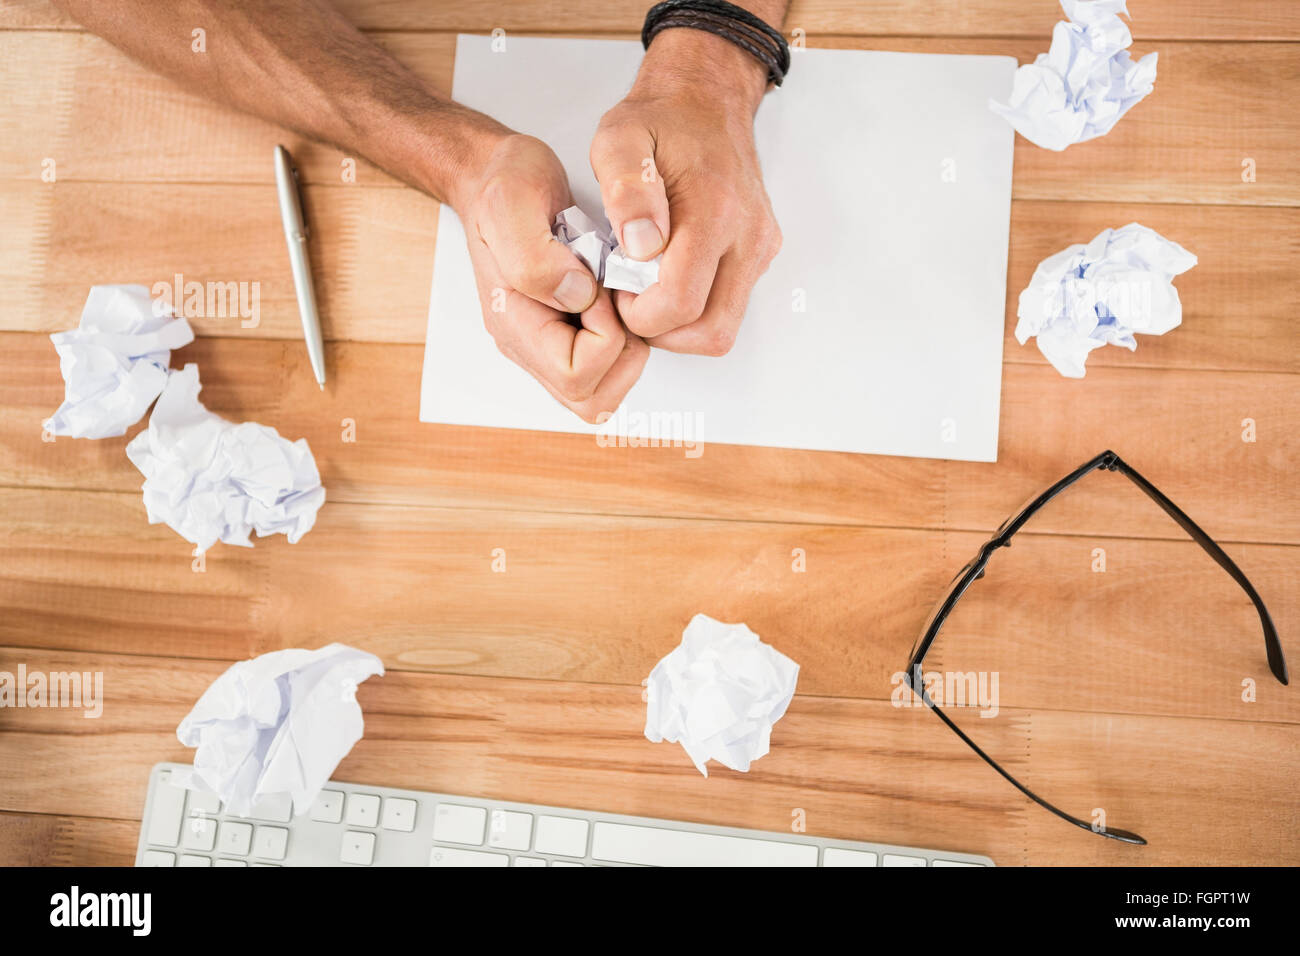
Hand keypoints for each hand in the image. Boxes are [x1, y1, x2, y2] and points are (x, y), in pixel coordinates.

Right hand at [453, 132, 647, 421]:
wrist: (496, 173)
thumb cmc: (504, 183)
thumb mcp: (511, 201)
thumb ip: (534, 257)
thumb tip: (576, 298)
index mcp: (513, 322)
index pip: (575, 374)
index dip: (606, 338)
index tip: (602, 289)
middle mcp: (528, 344)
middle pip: (591, 399)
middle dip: (622, 355)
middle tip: (617, 302)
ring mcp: (546, 343)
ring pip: (602, 394)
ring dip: (626, 354)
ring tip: (617, 301)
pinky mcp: (565, 334)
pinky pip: (604, 370)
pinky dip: (623, 343)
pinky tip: (615, 301)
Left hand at [589, 29, 781, 355]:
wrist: (706, 98)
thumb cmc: (661, 120)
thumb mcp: (620, 139)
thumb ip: (627, 191)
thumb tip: (642, 245)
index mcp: (714, 211)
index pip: (682, 304)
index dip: (640, 315)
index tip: (616, 291)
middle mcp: (747, 237)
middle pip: (710, 332)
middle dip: (662, 331)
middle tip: (629, 300)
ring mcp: (758, 249)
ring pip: (723, 326)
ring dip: (679, 325)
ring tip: (645, 288)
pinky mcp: (759, 254)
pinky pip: (729, 305)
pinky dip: (695, 308)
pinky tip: (666, 276)